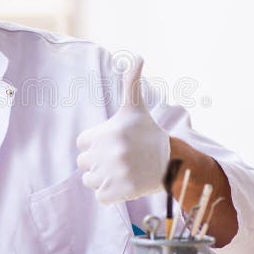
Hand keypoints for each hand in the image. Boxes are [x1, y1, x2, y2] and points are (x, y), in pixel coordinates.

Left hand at [76, 55, 170, 204]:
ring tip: (123, 170)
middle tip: (121, 158)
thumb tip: (138, 56)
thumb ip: (130, 82)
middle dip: (99, 162)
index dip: (96, 144)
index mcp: (105, 133)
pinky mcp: (118, 193)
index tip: (115, 142)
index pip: (82, 144)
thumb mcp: (134, 107)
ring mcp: (112, 174)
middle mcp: (107, 153)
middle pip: (84, 164)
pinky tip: (125, 183)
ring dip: (104, 179)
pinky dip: (110, 194)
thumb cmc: (147, 132)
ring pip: (91, 181)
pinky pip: (100, 197)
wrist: (170, 161)